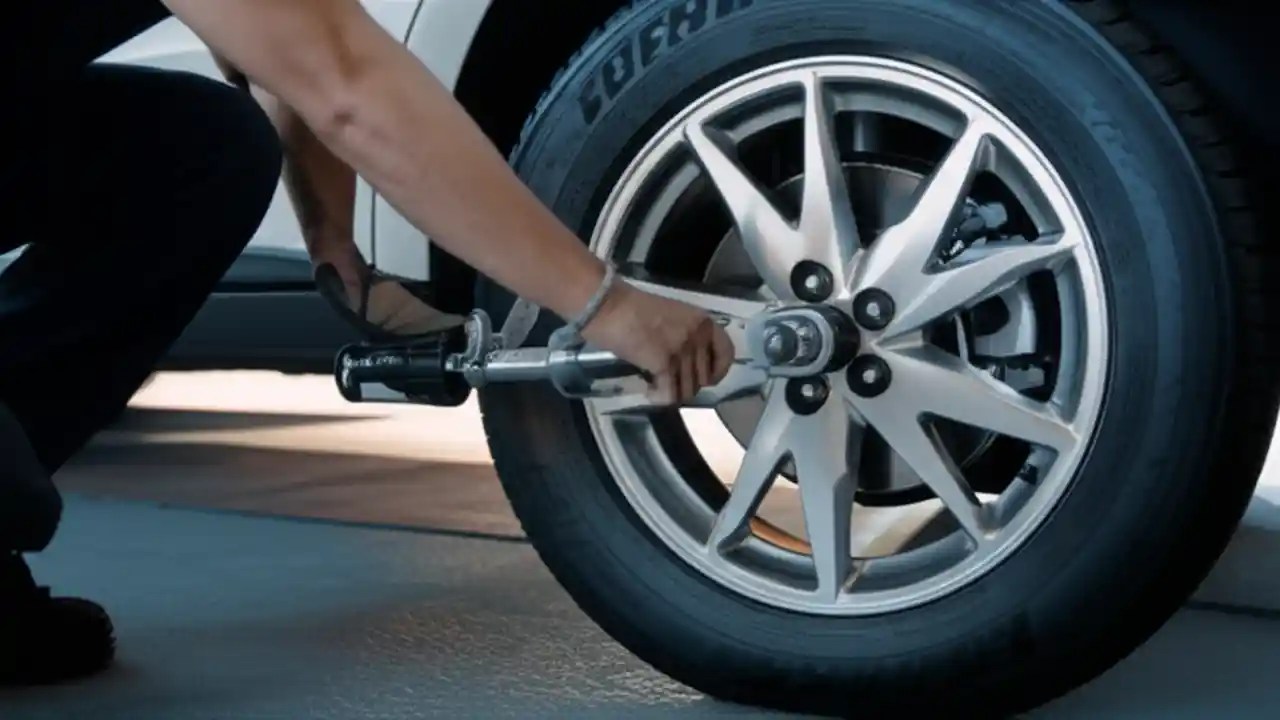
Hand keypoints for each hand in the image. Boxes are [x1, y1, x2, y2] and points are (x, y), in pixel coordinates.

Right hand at [581, 282, 735, 404]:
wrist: (608, 306)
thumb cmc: (633, 308)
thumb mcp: (672, 317)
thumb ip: (687, 336)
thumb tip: (689, 364)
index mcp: (703, 321)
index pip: (727, 352)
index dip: (719, 371)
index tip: (706, 379)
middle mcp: (698, 336)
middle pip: (704, 378)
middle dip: (687, 384)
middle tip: (669, 381)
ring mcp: (683, 350)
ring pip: (687, 390)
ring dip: (672, 392)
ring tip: (655, 385)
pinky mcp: (665, 364)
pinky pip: (670, 394)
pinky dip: (659, 397)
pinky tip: (649, 392)